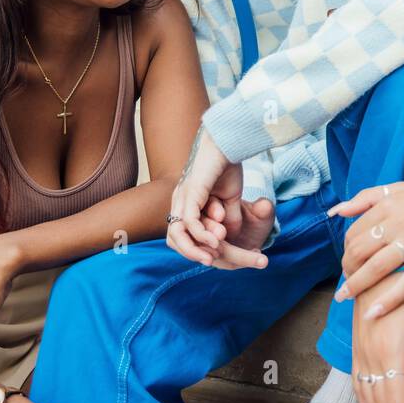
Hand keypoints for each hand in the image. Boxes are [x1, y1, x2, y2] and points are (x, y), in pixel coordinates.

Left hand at [167, 126, 265, 268]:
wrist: (229, 141)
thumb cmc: (227, 165)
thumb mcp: (230, 198)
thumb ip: (229, 216)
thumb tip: (230, 235)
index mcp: (185, 200)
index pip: (180, 232)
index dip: (194, 247)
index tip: (215, 255)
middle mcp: (179, 199)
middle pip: (173, 236)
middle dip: (191, 252)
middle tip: (211, 261)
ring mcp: (182, 196)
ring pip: (178, 232)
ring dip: (194, 248)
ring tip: (212, 257)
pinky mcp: (190, 192)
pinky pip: (189, 220)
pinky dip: (201, 234)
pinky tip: (217, 241)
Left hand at [332, 180, 403, 316]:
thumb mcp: (399, 188)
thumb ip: (366, 198)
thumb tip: (336, 210)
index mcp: (389, 204)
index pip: (354, 231)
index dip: (346, 249)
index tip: (348, 261)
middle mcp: (399, 222)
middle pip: (360, 250)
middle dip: (347, 269)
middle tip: (345, 281)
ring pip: (377, 268)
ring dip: (356, 285)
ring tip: (345, 297)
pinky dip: (388, 300)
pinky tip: (372, 312)